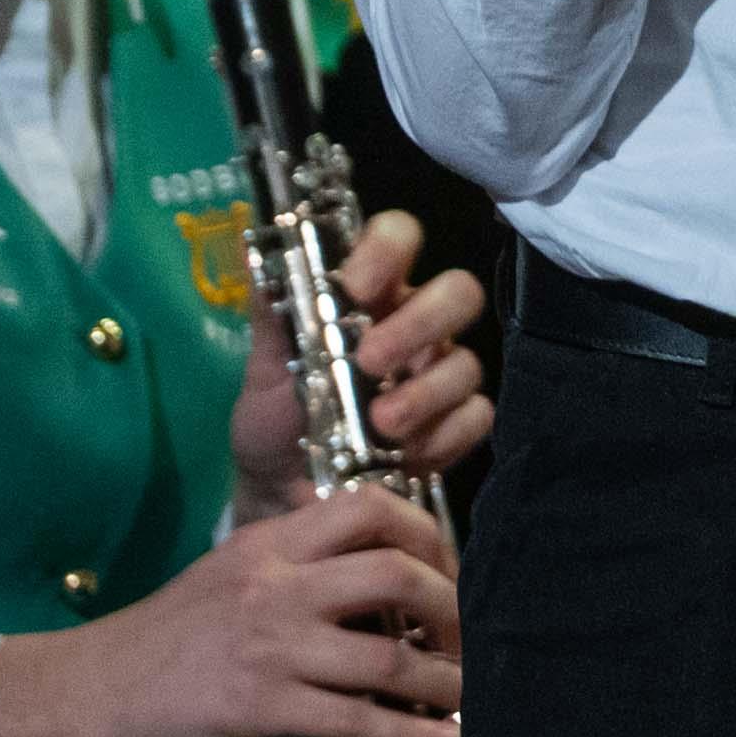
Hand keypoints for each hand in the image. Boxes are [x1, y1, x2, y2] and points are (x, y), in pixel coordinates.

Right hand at [0, 481, 459, 736]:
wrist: (89, 693)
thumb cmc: (165, 637)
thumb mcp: (230, 572)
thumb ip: (295, 561)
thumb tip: (373, 565)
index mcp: (271, 544)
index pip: (370, 507)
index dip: (426, 533)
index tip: (446, 568)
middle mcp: (277, 586)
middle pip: (396, 573)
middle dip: (450, 605)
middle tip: (465, 633)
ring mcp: (272, 648)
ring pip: (388, 655)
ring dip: (444, 679)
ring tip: (467, 693)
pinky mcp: (262, 708)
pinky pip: (357, 720)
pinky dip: (412, 733)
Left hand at [235, 208, 490, 514]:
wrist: (281, 498)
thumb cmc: (275, 425)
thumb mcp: (262, 373)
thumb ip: (271, 318)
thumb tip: (261, 259)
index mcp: (370, 296)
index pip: (399, 239)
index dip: (386, 251)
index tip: (352, 287)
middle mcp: (416, 326)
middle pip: (459, 291)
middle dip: (420, 324)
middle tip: (371, 361)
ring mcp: (441, 376)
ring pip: (467, 362)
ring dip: (424, 393)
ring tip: (379, 425)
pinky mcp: (455, 427)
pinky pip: (474, 418)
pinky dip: (441, 437)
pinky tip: (405, 455)